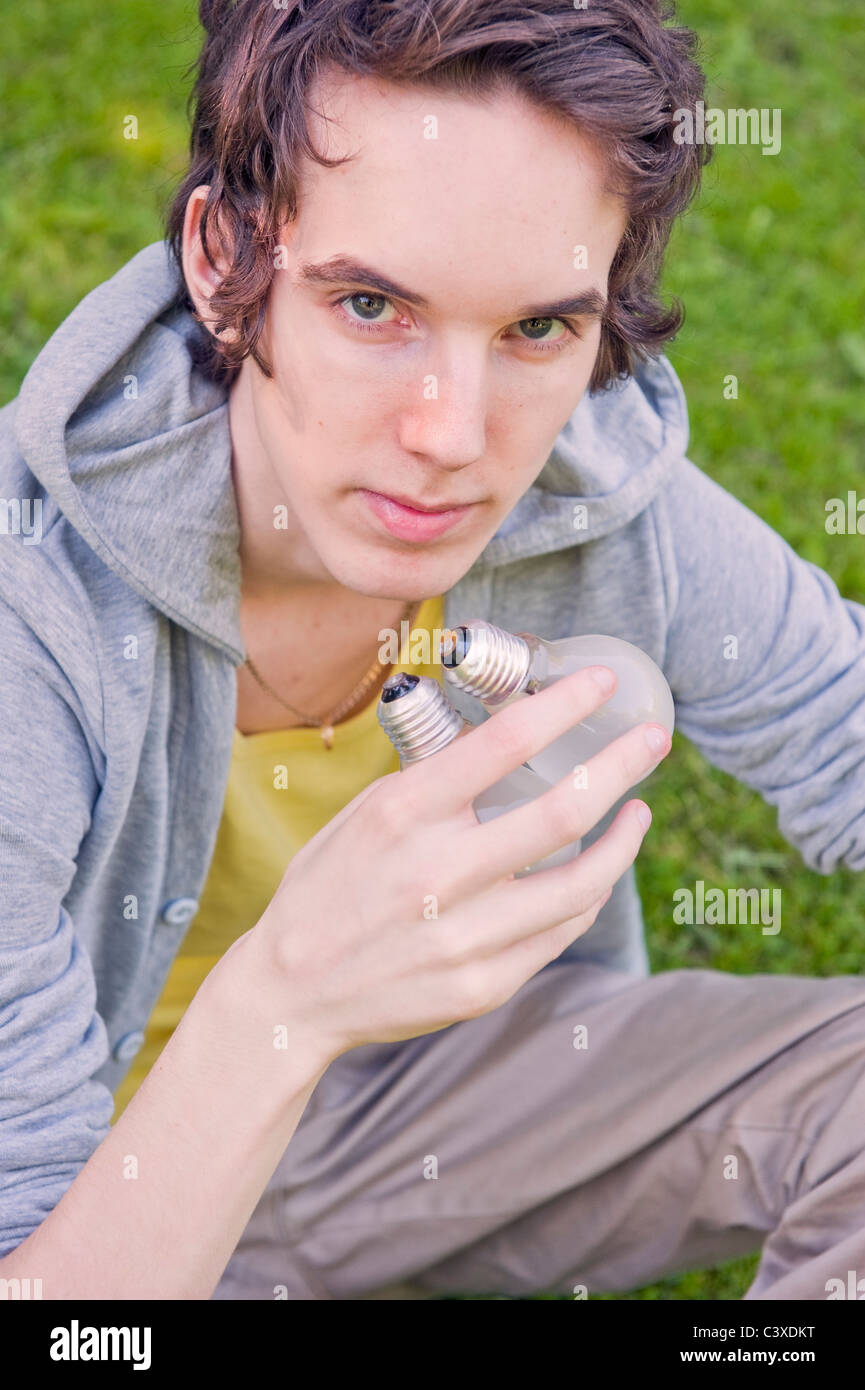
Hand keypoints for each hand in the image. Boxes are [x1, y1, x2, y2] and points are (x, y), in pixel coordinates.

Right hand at [253, 665, 669, 1060]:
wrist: (294, 993)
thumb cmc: (329, 887)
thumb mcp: (365, 815)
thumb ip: (433, 781)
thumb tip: (511, 735)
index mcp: (403, 814)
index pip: (505, 742)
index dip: (567, 704)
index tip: (603, 682)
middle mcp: (437, 874)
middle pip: (564, 810)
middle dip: (622, 765)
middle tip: (652, 739)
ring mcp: (465, 936)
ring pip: (582, 882)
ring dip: (623, 840)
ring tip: (638, 810)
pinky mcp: (484, 985)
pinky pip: (562, 931)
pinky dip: (589, 893)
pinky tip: (598, 869)